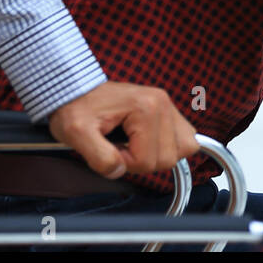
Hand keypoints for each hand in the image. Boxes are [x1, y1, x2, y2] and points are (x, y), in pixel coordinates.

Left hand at [49, 82, 200, 179]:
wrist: (76, 91)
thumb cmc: (76, 108)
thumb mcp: (76, 133)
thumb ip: (98, 157)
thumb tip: (118, 171)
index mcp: (145, 107)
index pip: (147, 160)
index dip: (124, 163)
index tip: (108, 148)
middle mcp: (162, 103)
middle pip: (168, 158)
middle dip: (140, 161)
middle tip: (119, 146)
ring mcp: (168, 105)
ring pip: (183, 149)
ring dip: (157, 155)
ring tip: (134, 144)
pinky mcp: (169, 110)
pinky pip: (186, 138)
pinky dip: (170, 147)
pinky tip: (149, 143)